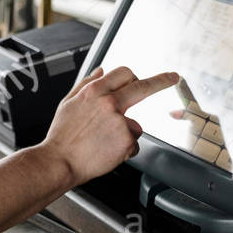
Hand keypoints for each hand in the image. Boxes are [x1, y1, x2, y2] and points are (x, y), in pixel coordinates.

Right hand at [39, 65, 180, 187]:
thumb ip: (86, 84)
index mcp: (93, 92)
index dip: (137, 75)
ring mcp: (120, 122)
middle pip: (142, 86)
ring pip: (135, 124)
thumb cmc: (62, 135)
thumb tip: (101, 71)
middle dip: (162, 80)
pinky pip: (133, 143)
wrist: (60, 161)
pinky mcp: (127, 141)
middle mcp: (108, 103)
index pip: (123, 73)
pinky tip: (107, 150)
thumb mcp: (68, 103)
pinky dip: (123, 149)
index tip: (154, 74)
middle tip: (172, 78)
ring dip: (125, 132)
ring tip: (103, 141)